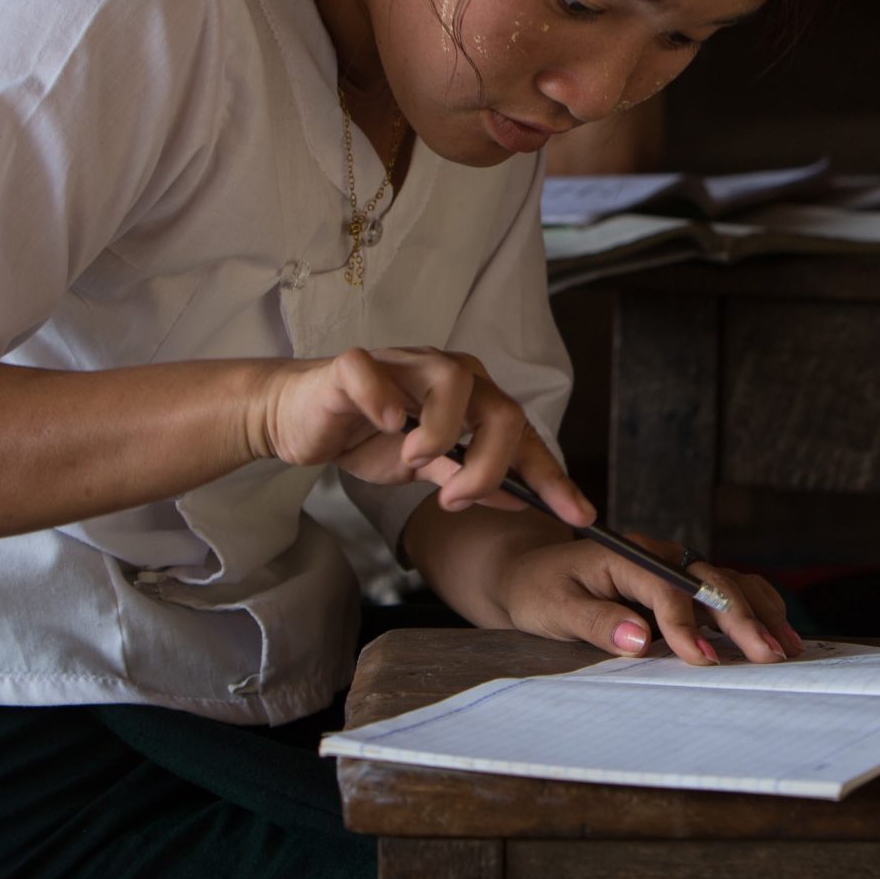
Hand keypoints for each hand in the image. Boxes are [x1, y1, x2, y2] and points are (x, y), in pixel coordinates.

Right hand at [251, 346, 592, 526]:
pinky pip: (375, 374)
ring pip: (452, 381)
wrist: (300, 416)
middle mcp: (447, 372)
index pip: (523, 435)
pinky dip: (385, 399)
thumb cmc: (368, 436)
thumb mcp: (427, 468)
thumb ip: (470, 479)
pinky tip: (389, 425)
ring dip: (445, 432)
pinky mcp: (353, 366)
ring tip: (419, 462)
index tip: (578, 514)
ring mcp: (402, 364)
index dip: (551, 476)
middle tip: (458, 498)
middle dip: (492, 466)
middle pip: (500, 409)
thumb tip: (520, 500)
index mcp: (472, 396)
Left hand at [491, 532, 803, 664]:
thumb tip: (639, 640)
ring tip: (786, 646)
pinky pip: (727, 590)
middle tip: (767, 653)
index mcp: (626, 554)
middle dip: (741, 618)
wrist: (534, 575)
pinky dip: (755, 608)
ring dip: (759, 612)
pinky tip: (777, 631)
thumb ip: (595, 623)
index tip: (701, 658)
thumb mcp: (553, 610)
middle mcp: (659, 555)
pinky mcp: (684, 584)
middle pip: (710, 581)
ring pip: (728, 582)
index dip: (685, 624)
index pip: (666, 588)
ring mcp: (675, 567)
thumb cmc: (539, 592)